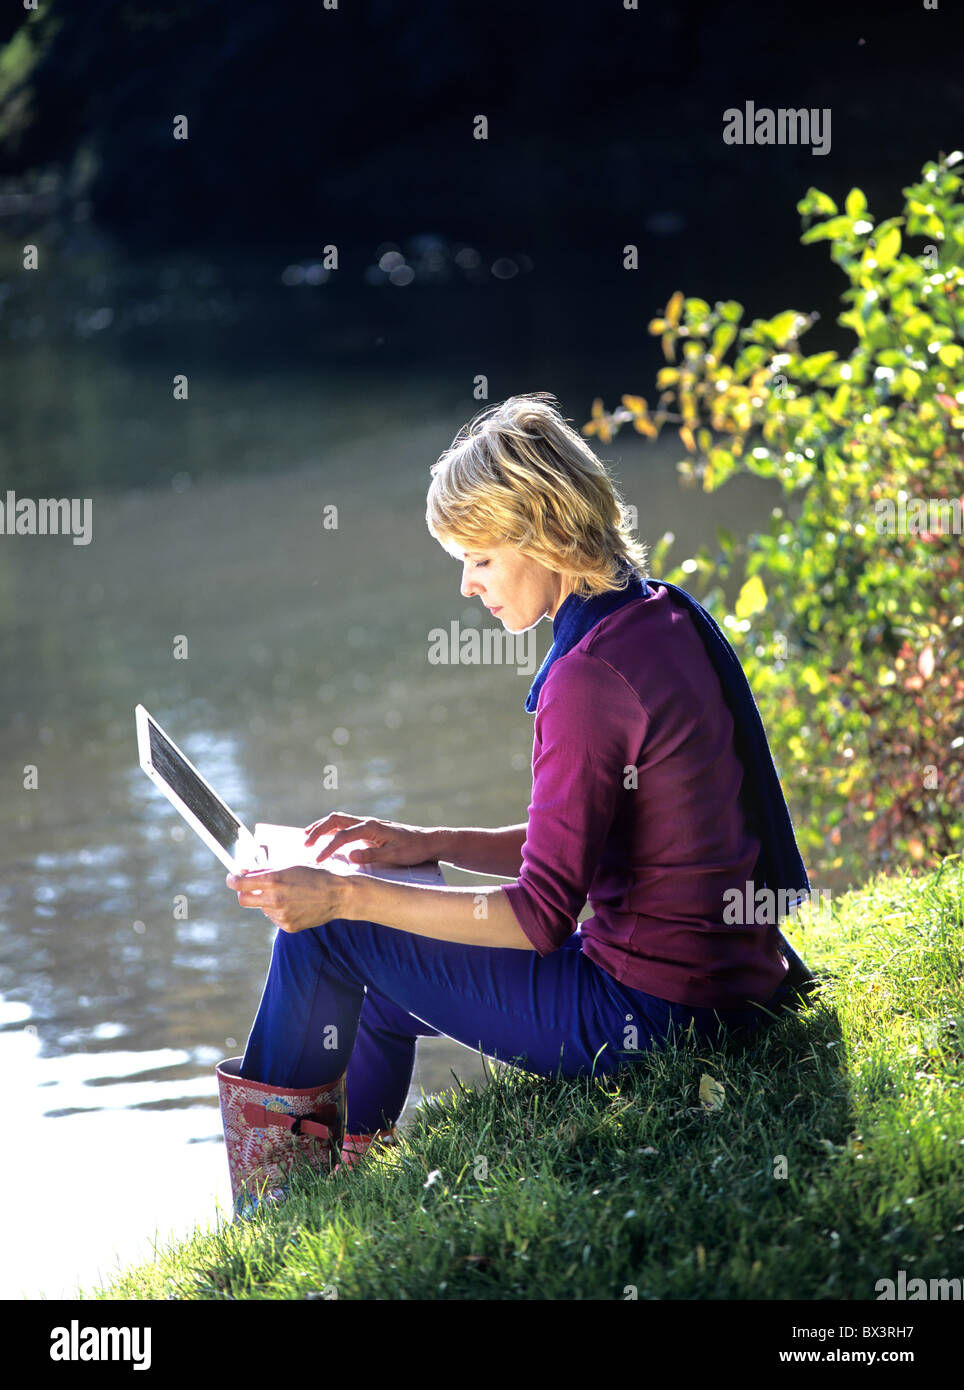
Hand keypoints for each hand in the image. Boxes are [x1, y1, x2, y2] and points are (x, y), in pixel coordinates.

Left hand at [225, 864, 347, 933]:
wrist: (339, 895)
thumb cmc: (316, 874)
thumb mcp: (290, 865)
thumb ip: (266, 869)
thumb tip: (246, 872)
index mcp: (273, 880)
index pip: (239, 883)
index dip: (233, 879)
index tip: (233, 877)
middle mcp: (274, 899)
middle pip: (242, 900)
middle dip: (242, 892)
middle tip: (249, 886)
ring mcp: (280, 915)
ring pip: (260, 908)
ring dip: (265, 900)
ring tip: (286, 893)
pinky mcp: (288, 926)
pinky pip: (273, 917)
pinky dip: (277, 910)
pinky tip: (293, 903)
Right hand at [304, 811, 437, 868]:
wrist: (427, 841)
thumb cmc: (413, 849)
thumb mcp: (395, 856)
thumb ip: (372, 856)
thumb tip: (350, 856)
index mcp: (372, 827)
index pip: (343, 836)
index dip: (328, 848)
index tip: (317, 861)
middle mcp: (367, 822)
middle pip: (335, 820)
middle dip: (318, 831)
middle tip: (305, 845)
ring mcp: (367, 824)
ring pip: (338, 820)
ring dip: (322, 827)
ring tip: (307, 837)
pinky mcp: (368, 829)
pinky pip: (345, 825)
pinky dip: (331, 829)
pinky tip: (324, 837)